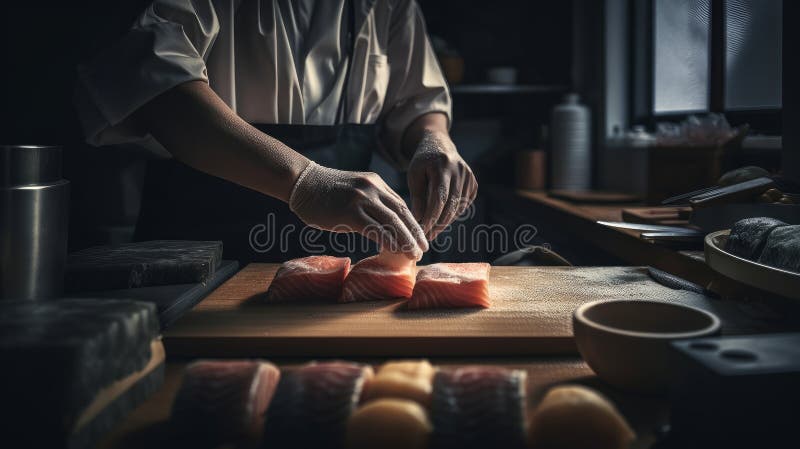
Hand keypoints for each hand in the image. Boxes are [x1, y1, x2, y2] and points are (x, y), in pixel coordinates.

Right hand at [289, 162, 427, 258]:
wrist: (301, 183)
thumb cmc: (324, 192)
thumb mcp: (354, 189)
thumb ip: (370, 202)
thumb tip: (384, 224)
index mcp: (375, 183)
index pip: (401, 205)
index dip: (412, 223)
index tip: (419, 238)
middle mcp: (372, 189)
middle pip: (401, 213)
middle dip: (415, 233)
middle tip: (423, 249)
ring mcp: (361, 200)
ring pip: (392, 222)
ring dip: (405, 241)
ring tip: (413, 254)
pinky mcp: (350, 212)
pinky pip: (374, 229)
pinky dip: (387, 241)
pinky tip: (394, 251)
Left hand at [407, 130, 477, 239]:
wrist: (440, 145)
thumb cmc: (423, 162)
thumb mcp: (414, 175)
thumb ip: (417, 197)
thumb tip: (418, 221)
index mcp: (443, 166)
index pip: (439, 198)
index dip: (432, 217)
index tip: (422, 231)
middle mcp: (460, 170)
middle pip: (451, 205)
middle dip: (439, 223)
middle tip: (427, 237)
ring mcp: (470, 177)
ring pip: (459, 207)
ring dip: (445, 221)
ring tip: (432, 231)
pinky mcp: (474, 183)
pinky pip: (464, 205)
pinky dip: (453, 214)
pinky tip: (442, 218)